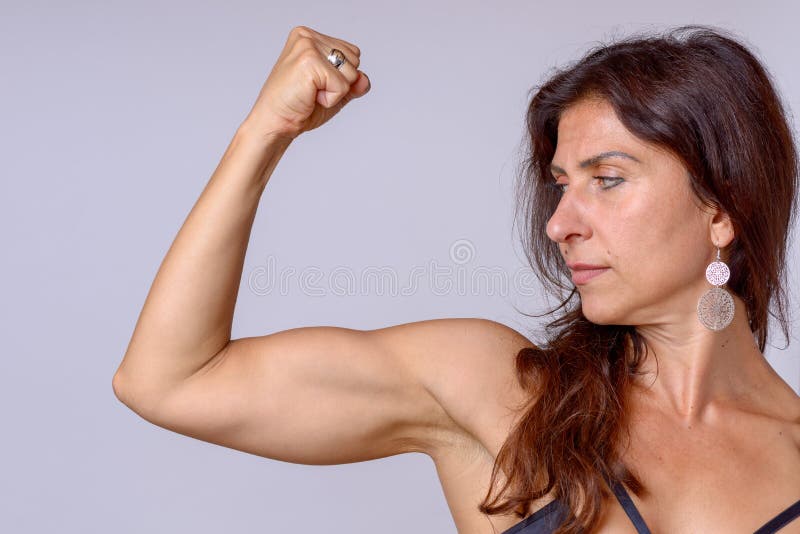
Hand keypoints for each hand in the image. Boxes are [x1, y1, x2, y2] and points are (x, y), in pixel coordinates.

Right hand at [242, 26, 369, 141]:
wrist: (276, 123)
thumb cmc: (299, 107)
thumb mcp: (334, 93)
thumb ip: (353, 83)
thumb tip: (364, 79)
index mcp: (310, 37)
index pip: (352, 52)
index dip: (342, 76)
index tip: (316, 84)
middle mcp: (307, 37)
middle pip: (355, 60)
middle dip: (340, 83)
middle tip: (312, 91)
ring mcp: (308, 46)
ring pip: (351, 73)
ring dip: (335, 92)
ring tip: (310, 93)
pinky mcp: (309, 61)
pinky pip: (342, 85)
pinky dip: (331, 99)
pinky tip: (310, 97)